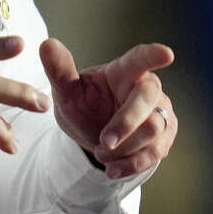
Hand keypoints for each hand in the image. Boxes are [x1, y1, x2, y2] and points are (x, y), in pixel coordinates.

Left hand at [40, 39, 177, 179]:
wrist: (94, 135)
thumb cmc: (84, 105)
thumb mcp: (67, 91)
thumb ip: (59, 71)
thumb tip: (46, 44)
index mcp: (123, 71)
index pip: (139, 59)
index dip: (153, 56)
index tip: (166, 54)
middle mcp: (147, 88)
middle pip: (148, 100)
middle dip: (126, 123)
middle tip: (104, 142)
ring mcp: (160, 112)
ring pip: (153, 130)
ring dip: (124, 148)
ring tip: (100, 153)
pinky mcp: (164, 137)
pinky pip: (155, 153)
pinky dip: (131, 165)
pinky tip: (113, 169)